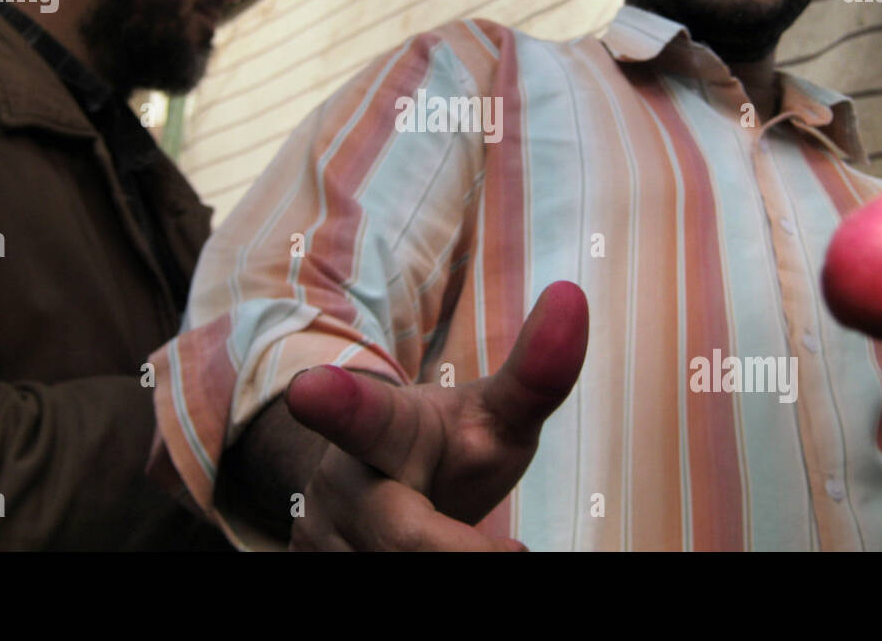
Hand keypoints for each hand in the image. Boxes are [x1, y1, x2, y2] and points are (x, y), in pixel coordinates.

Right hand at [283, 280, 587, 549]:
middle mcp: (341, 492)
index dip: (337, 404)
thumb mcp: (492, 414)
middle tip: (511, 553)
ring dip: (457, 559)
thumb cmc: (449, 453)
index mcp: (382, 431)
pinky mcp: (316, 571)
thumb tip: (573, 295)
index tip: (308, 389)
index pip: (364, 416)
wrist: (379, 499)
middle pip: (401, 538)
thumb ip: (535, 372)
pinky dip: (442, 568)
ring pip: (399, 567)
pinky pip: (388, 585)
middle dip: (451, 550)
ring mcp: (322, 544)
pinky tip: (461, 554)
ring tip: (484, 548)